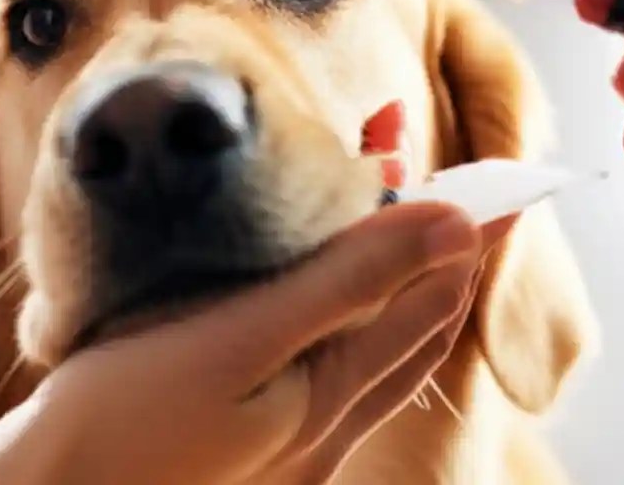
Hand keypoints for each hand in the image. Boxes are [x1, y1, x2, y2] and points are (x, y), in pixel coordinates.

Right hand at [0, 203, 503, 484]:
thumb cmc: (121, 418)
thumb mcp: (239, 339)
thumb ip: (345, 283)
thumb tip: (450, 225)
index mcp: (333, 392)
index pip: (434, 292)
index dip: (468, 228)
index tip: (502, 177)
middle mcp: (329, 424)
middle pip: (419, 320)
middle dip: (445, 249)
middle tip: (466, 187)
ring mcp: (298, 443)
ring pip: (385, 350)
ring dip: (407, 281)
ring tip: (420, 227)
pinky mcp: (262, 446)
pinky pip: (344, 373)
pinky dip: (362, 315)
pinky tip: (339, 300)